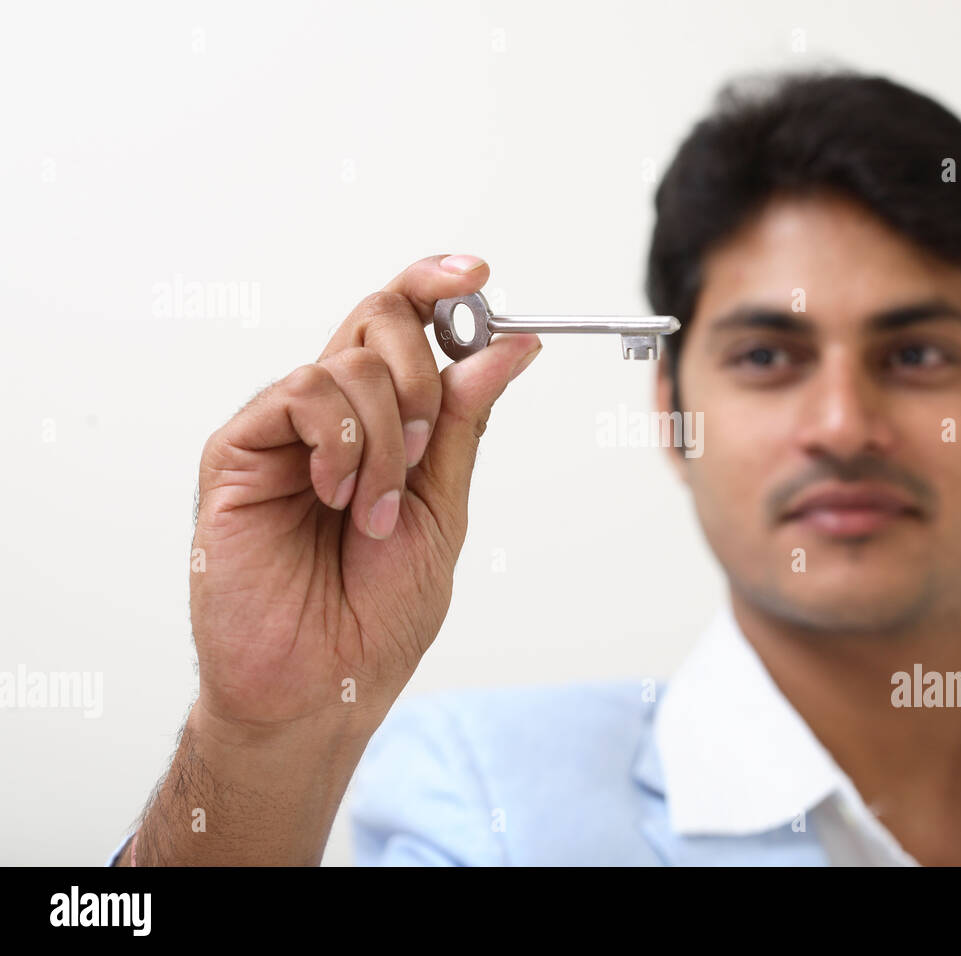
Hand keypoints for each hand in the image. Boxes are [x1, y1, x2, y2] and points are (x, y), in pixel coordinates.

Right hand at [189, 254, 540, 740]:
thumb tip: (510, 347)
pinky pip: (300, 392)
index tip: (479, 275)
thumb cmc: (377, 611)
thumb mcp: (441, 507)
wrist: (321, 681)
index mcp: (383, 424)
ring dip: (387, 436)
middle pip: (379, 318)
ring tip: (373, 508)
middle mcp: (332, 414)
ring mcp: (283, 428)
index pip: (405, 325)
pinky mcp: (237, 448)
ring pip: (348, 361)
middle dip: (423, 369)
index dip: (437, 286)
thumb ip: (465, 423)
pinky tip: (335, 495)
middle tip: (427, 444)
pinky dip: (340, 441)